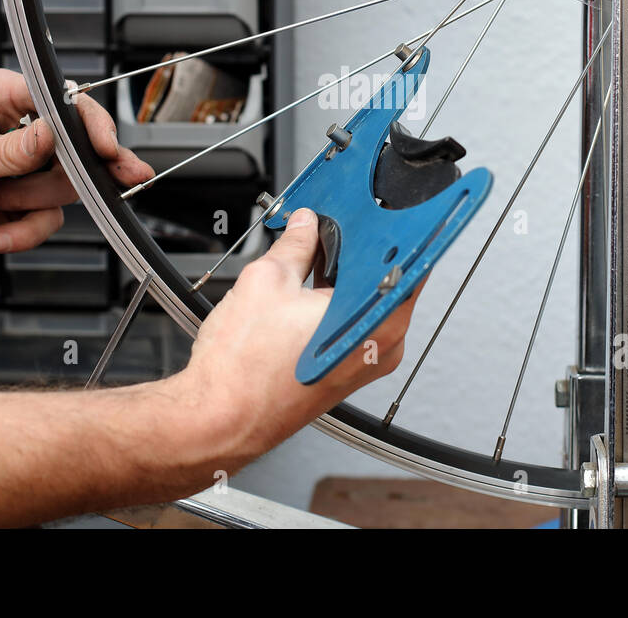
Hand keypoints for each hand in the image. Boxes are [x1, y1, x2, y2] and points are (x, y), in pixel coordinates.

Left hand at [0, 69, 153, 261]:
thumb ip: (15, 150)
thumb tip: (58, 133)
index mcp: (6, 98)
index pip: (65, 102)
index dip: (91, 125)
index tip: (105, 149)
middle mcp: (23, 129)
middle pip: (78, 148)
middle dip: (67, 175)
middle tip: (113, 180)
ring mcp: (26, 169)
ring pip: (66, 188)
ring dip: (29, 203)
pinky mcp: (25, 202)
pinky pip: (48, 219)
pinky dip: (24, 231)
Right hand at [168, 208, 418, 469]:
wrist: (219, 420)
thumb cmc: (243, 371)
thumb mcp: (268, 280)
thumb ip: (296, 244)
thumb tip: (305, 225)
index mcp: (378, 318)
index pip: (408, 258)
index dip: (392, 227)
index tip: (380, 207)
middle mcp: (382, 345)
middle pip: (385, 279)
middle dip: (358, 249)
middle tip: (330, 224)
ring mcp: (365, 361)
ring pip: (366, 302)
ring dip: (343, 276)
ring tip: (312, 255)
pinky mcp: (346, 370)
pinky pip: (351, 323)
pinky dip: (334, 301)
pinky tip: (308, 287)